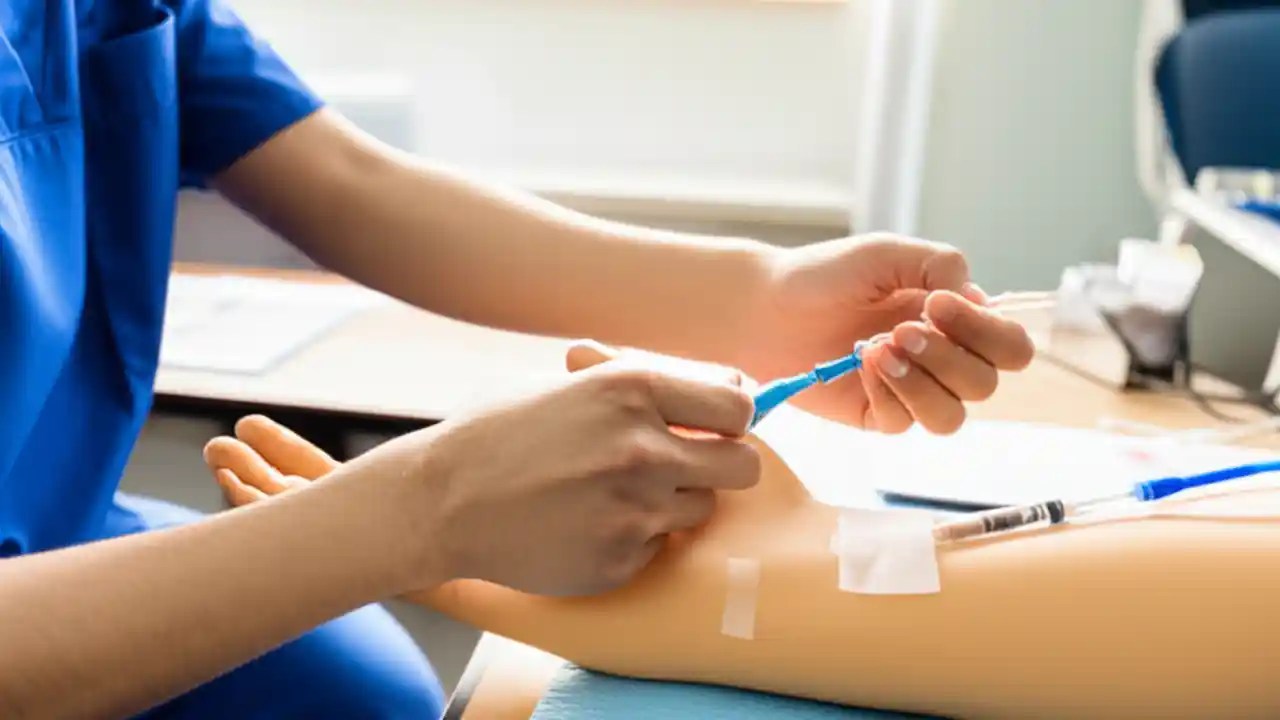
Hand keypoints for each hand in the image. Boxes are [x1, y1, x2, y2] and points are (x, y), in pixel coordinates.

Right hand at [205, 350, 759, 597]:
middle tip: (686, 467)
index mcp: (632, 388)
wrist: (439, 500)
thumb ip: (644, 385)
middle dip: (722, 465)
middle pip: (743, 466)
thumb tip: (726, 385)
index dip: (732, 419)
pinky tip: (588, 525)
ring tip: (618, 494)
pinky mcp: (619, 558)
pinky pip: (659, 547)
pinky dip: (635, 539)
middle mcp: (642, 446)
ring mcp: (633, 507)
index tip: (714, 427)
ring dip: (674, 502)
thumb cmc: (501, 432)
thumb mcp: (571, 386)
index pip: (737, 405)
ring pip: (702, 509)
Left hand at [740, 234, 1034, 432]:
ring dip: (922, 383)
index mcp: (955, 321)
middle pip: (986, 384)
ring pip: (951, 417)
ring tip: (877, 350)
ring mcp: (909, 391)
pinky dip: (888, 393)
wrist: (764, 305)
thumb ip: (941, 265)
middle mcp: (940, 360)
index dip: (986, 331)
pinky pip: (904, 423)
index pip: (1008, 345)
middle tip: (900, 330)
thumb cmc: (825, 275)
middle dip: (950, 357)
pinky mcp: (876, 415)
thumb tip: (975, 299)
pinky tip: (860, 366)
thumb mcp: (887, 253)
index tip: (936, 303)